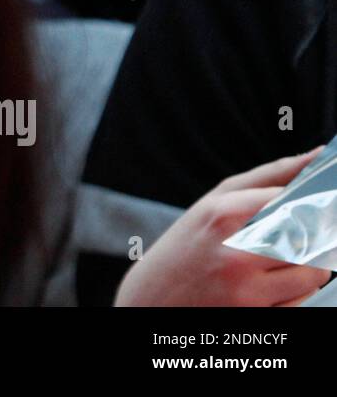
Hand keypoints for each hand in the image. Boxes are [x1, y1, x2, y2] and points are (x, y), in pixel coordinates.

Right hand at [116, 148, 331, 306]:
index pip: (298, 200)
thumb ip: (269, 177)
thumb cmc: (188, 245)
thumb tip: (320, 154)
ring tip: (277, 262)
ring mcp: (247, 289)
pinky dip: (297, 292)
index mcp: (224, 213)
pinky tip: (268, 286)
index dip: (316, 200)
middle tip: (295, 235)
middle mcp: (236, 251)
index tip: (321, 199)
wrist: (151, 300)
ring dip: (308, 265)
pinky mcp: (256, 316)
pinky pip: (305, 300)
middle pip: (314, 237)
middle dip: (315, 235)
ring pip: (315, 272)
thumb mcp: (215, 203)